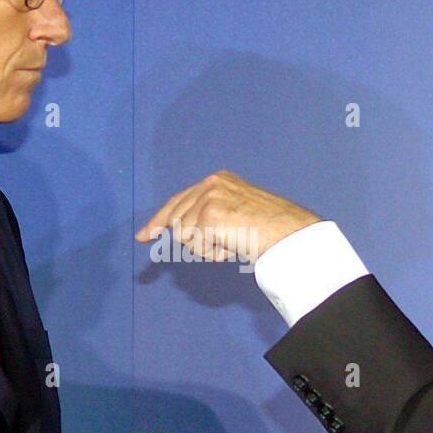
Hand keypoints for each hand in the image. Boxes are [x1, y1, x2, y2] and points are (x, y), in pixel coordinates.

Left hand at [134, 170, 320, 262]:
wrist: (289, 233)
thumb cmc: (270, 229)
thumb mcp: (236, 213)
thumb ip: (210, 217)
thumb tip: (183, 233)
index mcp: (218, 180)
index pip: (179, 200)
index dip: (159, 220)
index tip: (144, 235)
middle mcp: (211, 184)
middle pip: (176, 219)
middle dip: (190, 240)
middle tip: (222, 243)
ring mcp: (209, 198)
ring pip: (185, 236)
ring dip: (207, 247)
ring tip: (234, 241)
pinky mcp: (209, 215)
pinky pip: (195, 246)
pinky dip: (212, 253)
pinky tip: (232, 246)